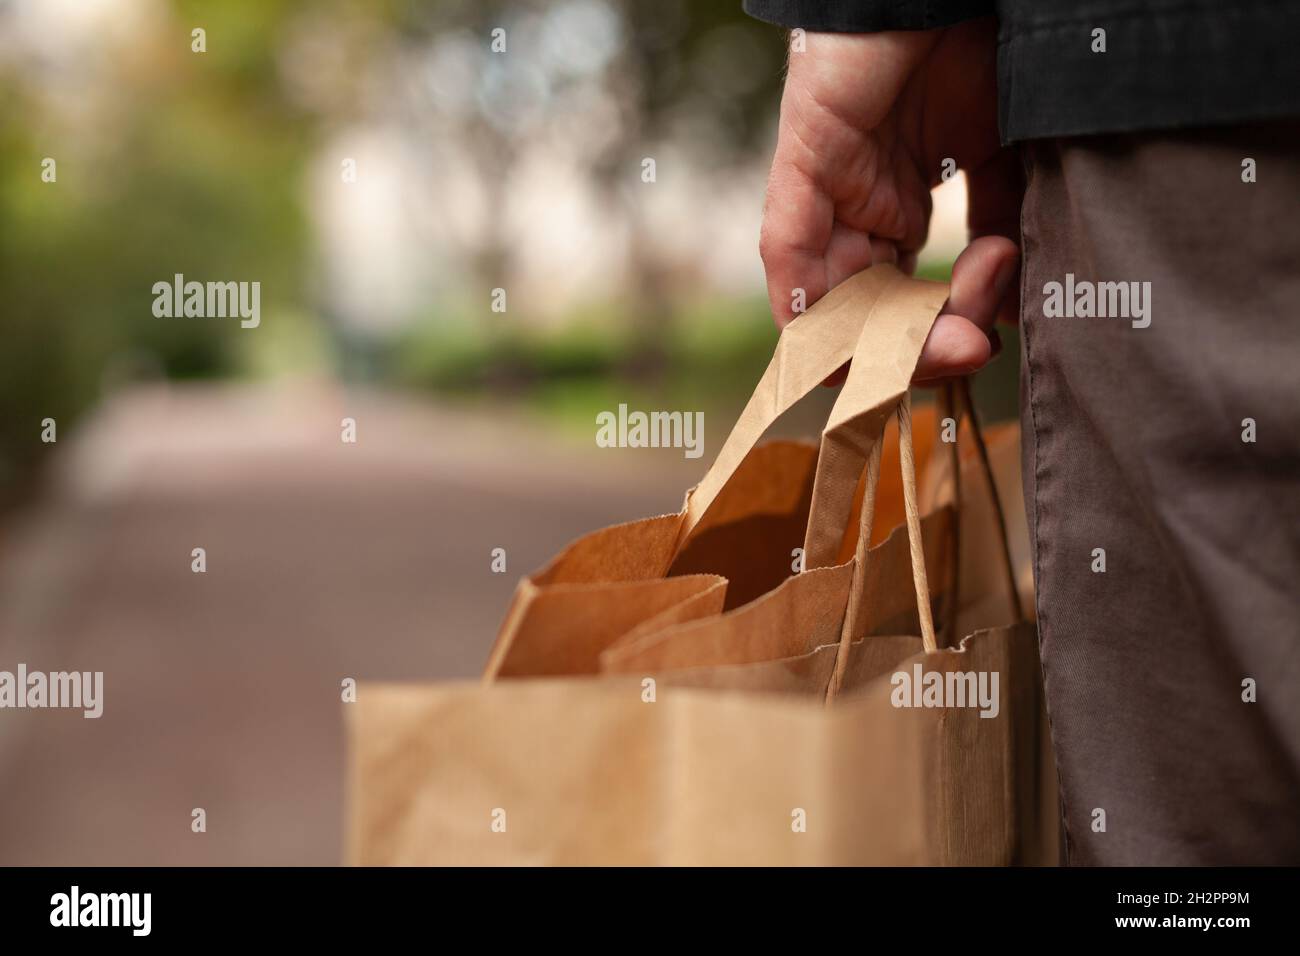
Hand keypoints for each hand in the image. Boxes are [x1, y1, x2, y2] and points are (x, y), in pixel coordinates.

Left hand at [758, 21, 1022, 383]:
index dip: (938, 336)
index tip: (989, 343)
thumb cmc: (982, 46)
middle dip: (922, 347)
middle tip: (978, 347)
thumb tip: (1009, 312)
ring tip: (959, 334)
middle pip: (867, 314)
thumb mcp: (1008, 151)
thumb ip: (1003, 223)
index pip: (902, 303)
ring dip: (889, 338)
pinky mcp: (805, 159)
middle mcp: (859, 209)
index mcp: (900, 208)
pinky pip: (789, 249)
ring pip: (830, 301)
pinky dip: (811, 305)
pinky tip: (851, 338)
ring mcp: (830, 188)